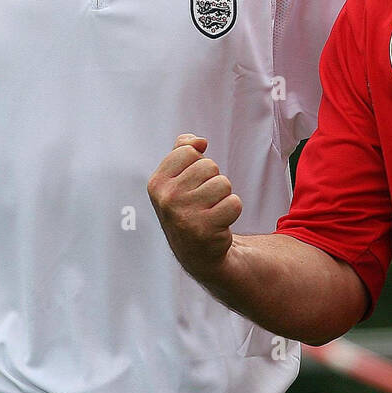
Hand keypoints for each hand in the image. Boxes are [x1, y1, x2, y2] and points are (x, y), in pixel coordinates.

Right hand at [148, 133, 243, 277]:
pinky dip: (232, 211)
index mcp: (156, 183)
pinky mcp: (205, 230)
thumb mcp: (177, 177)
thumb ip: (183, 150)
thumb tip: (199, 141)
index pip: (188, 151)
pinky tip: (219, 222)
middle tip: (203, 201)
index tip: (191, 184)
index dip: (197, 165)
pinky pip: (234, 203)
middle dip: (212, 181)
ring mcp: (184, 215)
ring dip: (223, 196)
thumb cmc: (188, 207)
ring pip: (223, 184)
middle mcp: (167, 199)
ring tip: (211, 211)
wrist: (196, 251)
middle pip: (209, 166)